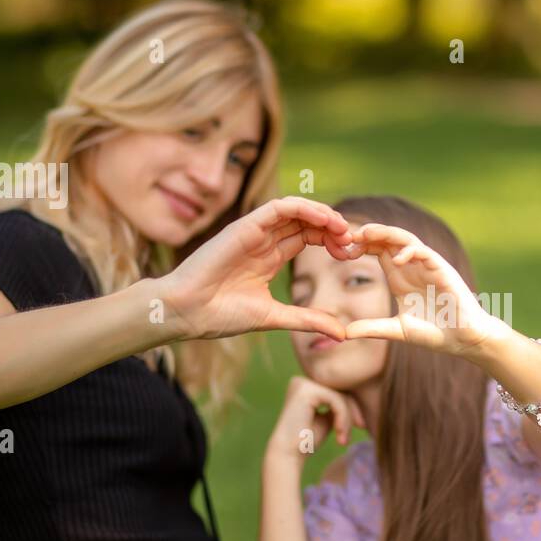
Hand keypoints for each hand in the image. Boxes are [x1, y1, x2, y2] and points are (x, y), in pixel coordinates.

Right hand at [158, 196, 359, 340]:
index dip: (332, 241)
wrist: (186, 311)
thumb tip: (343, 333)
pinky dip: (303, 208)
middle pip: (306, 222)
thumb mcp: (275, 317)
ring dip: (323, 215)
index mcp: (269, 258)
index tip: (352, 255)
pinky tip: (323, 219)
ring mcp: (254, 231)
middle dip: (333, 228)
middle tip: (353, 242)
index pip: (308, 238)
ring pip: (296, 210)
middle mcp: (263, 241)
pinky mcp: (244, 226)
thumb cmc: (221, 314)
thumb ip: (308, 319)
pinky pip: (278, 207)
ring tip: (343, 229)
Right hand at [265, 376, 365, 462]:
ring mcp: (302, 383)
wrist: (289, 455)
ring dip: (347, 418)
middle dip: (353, 410)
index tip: (360, 425)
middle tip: (361, 428)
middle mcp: (301, 380)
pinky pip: (335, 399)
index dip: (352, 406)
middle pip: (340, 389)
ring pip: (340, 395)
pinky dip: (342, 416)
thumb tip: (357, 396)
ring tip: (344, 438)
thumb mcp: (327, 418)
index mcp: (305, 385)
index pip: (337, 389)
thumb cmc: (306, 441)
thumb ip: (338, 405)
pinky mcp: (306, 390)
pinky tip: (339, 432)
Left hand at [342, 223, 503, 355]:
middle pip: (388, 239)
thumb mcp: (397, 330)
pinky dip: (410, 251)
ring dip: (386, 234)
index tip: (340, 249)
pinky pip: (425, 252)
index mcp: (400, 276)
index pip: (378, 250)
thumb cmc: (436, 333)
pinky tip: (395, 259)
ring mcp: (427, 266)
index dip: (360, 246)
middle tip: (348, 234)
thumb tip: (343, 333)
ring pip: (405, 239)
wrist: (464, 339)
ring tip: (366, 233)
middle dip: (368, 234)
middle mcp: (412, 266)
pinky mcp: (442, 269)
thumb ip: (372, 328)